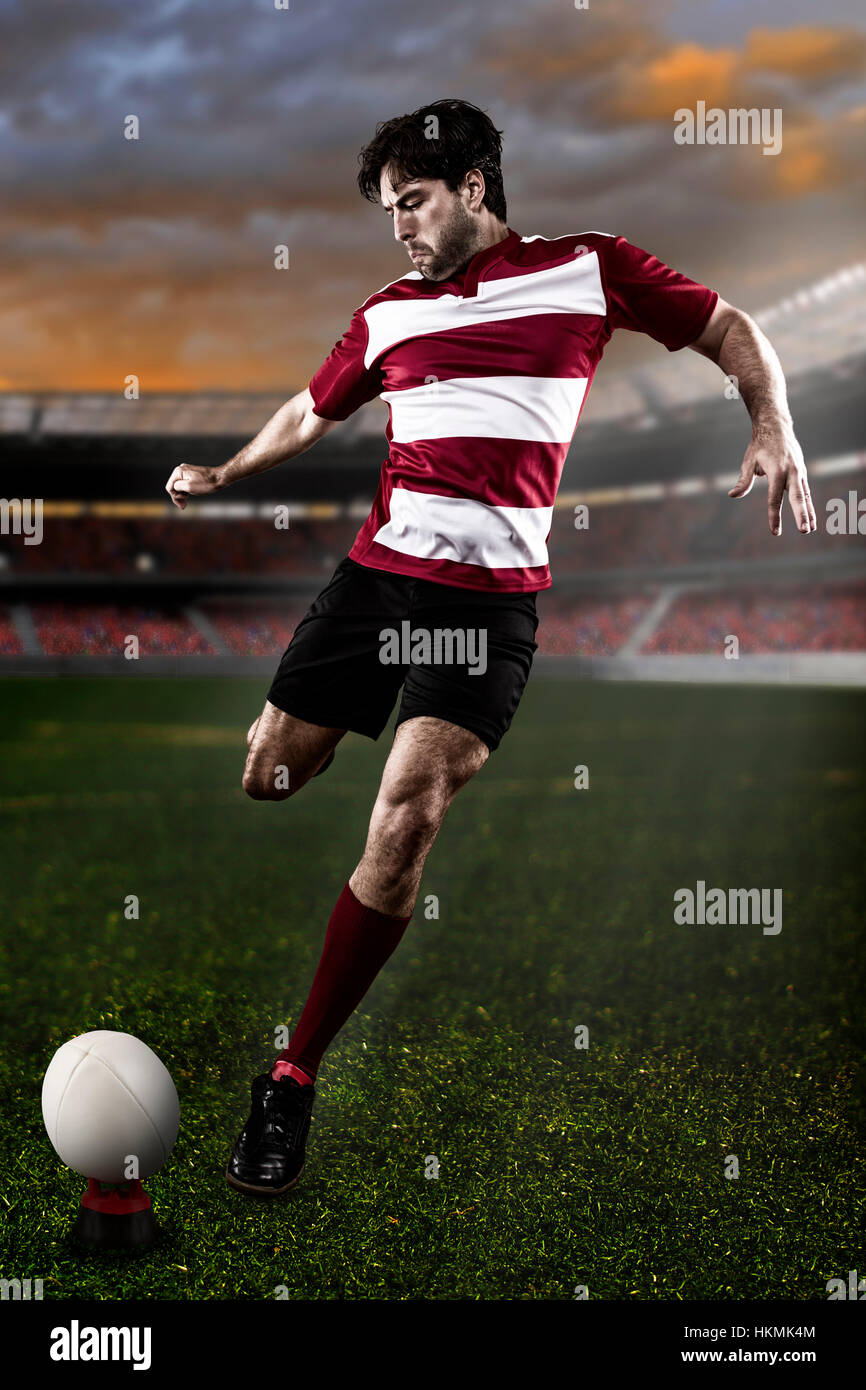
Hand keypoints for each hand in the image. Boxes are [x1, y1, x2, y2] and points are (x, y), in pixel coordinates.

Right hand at [165, 463, 222, 510]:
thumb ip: (177, 487)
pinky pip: (184, 483)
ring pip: (178, 485)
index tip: (182, 504)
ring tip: (187, 501)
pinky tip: (190, 495)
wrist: (219, 478)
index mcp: (178, 472)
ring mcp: (186, 471)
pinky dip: (186, 490)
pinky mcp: (191, 473)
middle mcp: (180, 469)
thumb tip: (173, 488)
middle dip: (178, 496)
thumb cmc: (206, 483)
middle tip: (184, 505)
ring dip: (182, 494)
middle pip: (173, 486)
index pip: (169, 487)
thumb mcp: (189, 487)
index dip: (174, 497)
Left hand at [728, 420, 815, 535]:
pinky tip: (810, 517)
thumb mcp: (749, 461)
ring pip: (805, 496)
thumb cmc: (760, 445)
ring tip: (810, 529)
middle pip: (797, 498)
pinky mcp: (802, 472)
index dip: (774, 516)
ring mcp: (799, 472)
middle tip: (804, 531)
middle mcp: (792, 472)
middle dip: (801, 515)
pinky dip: (809, 504)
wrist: (776, 426)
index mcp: (777, 471)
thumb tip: (732, 495)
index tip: (775, 532)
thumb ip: (743, 480)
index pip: (774, 499)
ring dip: (809, 512)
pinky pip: (806, 491)